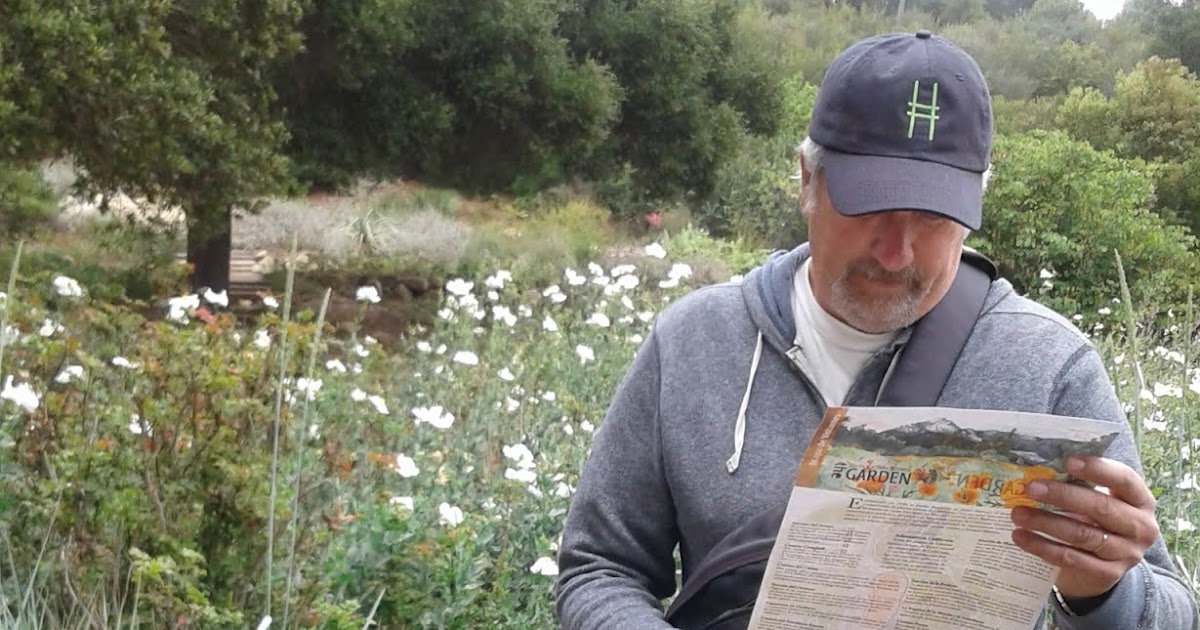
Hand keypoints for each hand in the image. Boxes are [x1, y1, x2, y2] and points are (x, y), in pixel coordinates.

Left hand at [1009, 456, 1158, 598]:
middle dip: (1063, 496)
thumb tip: (1037, 466)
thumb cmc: (1095, 521)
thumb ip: (1079, 484)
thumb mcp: (1096, 500)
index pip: (1124, 479)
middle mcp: (1140, 527)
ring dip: (1046, 522)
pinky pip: (1071, 558)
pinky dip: (1043, 547)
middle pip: (1101, 507)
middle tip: (1030, 488)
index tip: (1068, 462)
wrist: (1101, 567)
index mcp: (1140, 501)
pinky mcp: (1108, 574)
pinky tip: (1020, 537)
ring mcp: (1127, 553)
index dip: (1097, 469)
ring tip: (1017, 514)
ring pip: (1083, 534)